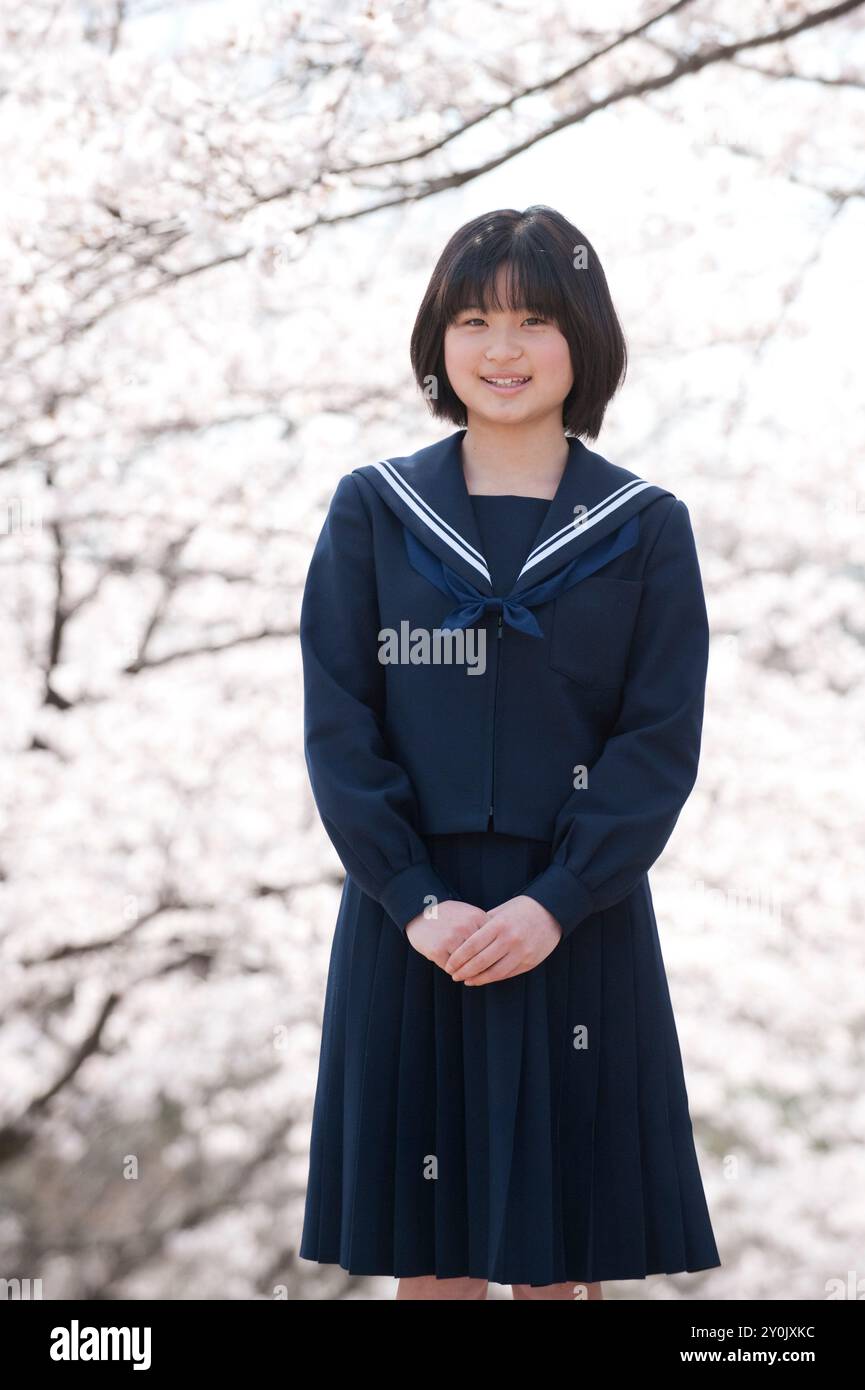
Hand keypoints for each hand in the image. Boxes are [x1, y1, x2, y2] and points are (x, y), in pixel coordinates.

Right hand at [405, 899, 488, 968]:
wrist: (420, 910)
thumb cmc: (449, 916)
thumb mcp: (469, 914)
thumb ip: (484, 930)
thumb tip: (498, 956)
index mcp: (477, 917)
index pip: (493, 945)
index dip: (493, 956)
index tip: (490, 962)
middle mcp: (466, 927)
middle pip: (481, 958)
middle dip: (480, 967)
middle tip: (477, 971)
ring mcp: (451, 938)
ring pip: (466, 966)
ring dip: (464, 970)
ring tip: (461, 967)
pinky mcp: (437, 949)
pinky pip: (450, 968)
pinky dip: (450, 968)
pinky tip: (447, 961)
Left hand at [444, 895, 562, 984]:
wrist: (552, 911)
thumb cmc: (522, 908)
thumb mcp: (501, 911)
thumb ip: (484, 925)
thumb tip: (463, 938)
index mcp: (499, 925)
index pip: (472, 946)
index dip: (458, 958)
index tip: (449, 965)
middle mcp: (510, 939)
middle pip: (481, 961)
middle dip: (464, 971)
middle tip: (453, 976)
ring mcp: (522, 952)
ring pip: (495, 972)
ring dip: (478, 979)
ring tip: (466, 980)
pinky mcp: (530, 961)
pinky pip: (508, 974)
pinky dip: (494, 978)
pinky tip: (484, 979)